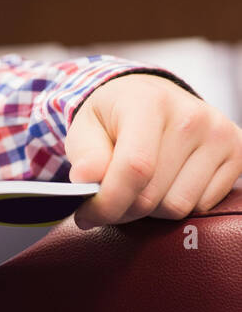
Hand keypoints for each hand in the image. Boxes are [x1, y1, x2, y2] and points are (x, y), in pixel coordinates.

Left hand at [65, 74, 241, 229]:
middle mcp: (191, 116)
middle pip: (154, 195)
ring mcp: (220, 134)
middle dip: (123, 208)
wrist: (150, 96)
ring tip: (136, 188)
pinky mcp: (237, 153)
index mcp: (149, 102)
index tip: (86, 216)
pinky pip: (203, 206)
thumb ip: (85, 154)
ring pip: (179, 206)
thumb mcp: (85, 126)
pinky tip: (164, 183)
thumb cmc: (113, 116)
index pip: (135, 168)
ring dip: (150, 209)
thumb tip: (86, 180)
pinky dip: (176, 204)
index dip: (108, 201)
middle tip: (107, 202)